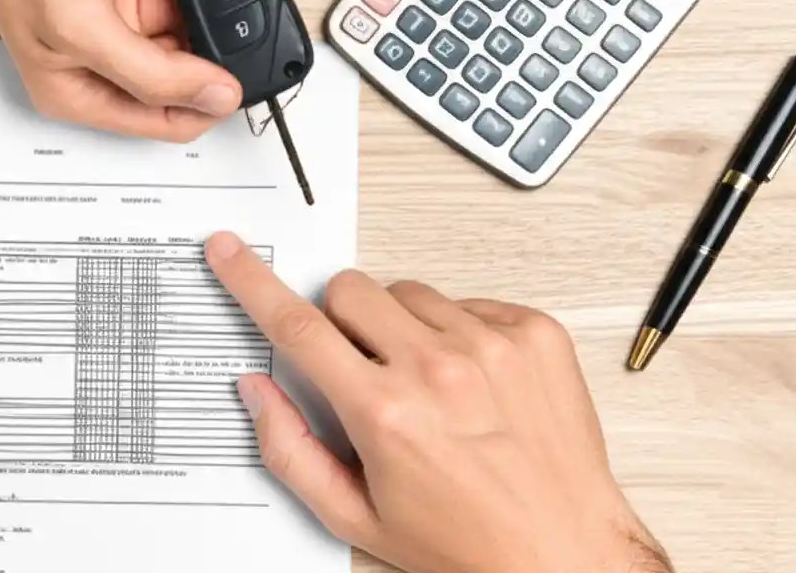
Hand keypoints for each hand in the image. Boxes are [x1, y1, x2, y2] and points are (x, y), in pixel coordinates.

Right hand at [0, 0, 278, 141]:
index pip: (173, 119)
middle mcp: (109, 55)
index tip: (250, 61)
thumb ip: (155, 73)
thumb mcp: (83, 26)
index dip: (216, 96)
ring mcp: (123, 9)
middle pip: (194, 54)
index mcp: (87, 90)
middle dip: (218, 8)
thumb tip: (218, 98)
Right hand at [203, 232, 673, 572]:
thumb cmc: (466, 542)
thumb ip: (291, 450)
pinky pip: (468, 300)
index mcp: (385, 413)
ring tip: (429, 385)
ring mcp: (492, 345)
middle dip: (340, 321)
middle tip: (363, 369)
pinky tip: (471, 383)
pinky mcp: (534, 333)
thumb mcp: (357, 516)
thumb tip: (257, 389)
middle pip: (350, 290)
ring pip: (408, 292)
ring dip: (402, 327)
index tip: (230, 252)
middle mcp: (438, 369)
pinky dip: (458, 331)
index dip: (252, 282)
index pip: (297, 327)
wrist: (565, 552)